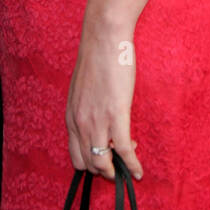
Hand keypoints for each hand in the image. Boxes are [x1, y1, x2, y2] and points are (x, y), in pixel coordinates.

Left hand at [66, 20, 142, 181]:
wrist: (103, 38)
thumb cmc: (96, 59)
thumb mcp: (82, 90)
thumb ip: (86, 109)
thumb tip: (99, 121)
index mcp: (71, 116)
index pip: (76, 156)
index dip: (92, 164)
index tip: (107, 159)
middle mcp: (80, 123)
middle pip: (88, 164)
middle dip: (105, 170)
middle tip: (120, 163)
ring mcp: (97, 120)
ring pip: (103, 163)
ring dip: (117, 171)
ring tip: (129, 168)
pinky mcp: (116, 114)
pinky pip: (124, 150)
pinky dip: (132, 164)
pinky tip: (139, 171)